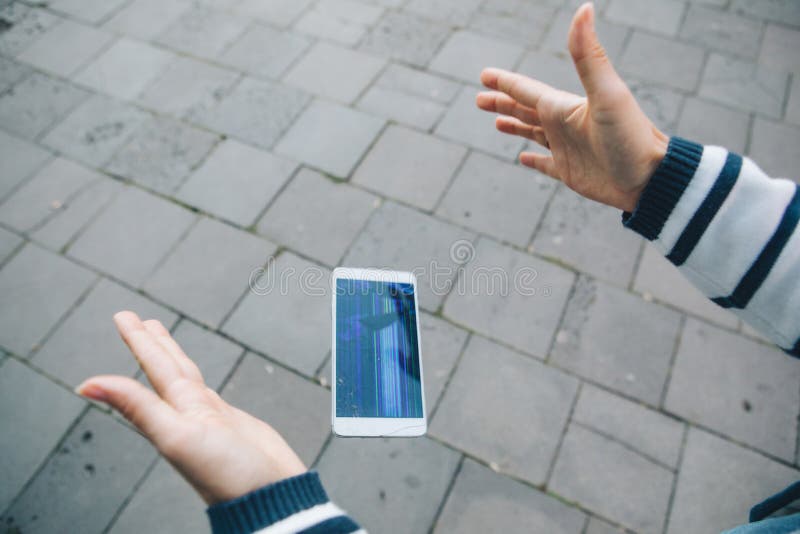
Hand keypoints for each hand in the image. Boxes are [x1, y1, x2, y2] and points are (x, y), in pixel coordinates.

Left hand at [76, 311, 306, 504]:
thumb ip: (137, 407)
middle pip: (167, 368)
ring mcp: (213, 418)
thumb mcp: (177, 436)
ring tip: (161, 337)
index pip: (155, 367)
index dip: (140, 341)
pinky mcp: (236, 424)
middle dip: (151, 343)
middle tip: (135, 319)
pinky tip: (196, 381)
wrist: (271, 498)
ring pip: (188, 378)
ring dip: (173, 357)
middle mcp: (189, 413)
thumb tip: (85, 384)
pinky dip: (200, 381)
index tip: (123, 317)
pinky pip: (211, 393)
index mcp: (176, 412)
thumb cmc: (227, 475)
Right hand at [476, 2, 668, 212]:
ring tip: (496, 122)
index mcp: (564, 106)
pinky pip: (545, 165)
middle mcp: (562, 124)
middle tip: (478, 98)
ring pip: (532, 133)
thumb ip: (588, 55)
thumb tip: (584, 8)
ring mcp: (566, 149)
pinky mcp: (570, 173)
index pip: (526, 90)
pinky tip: (523, 158)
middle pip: (524, 109)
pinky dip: (533, 161)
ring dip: (514, 125)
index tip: (484, 75)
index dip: (504, 82)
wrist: (651, 177)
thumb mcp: (607, 93)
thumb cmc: (630, 135)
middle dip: (502, 102)